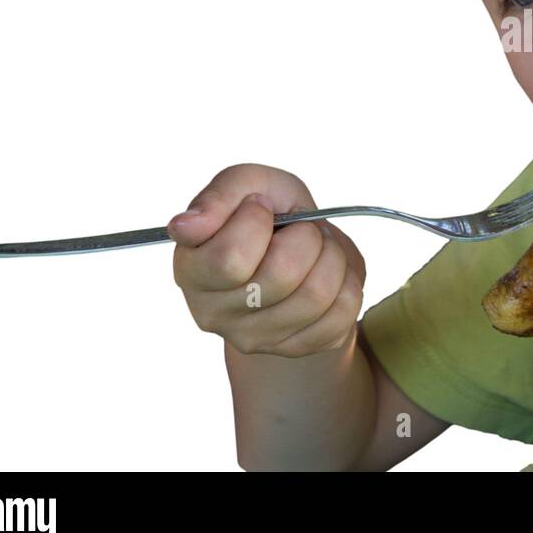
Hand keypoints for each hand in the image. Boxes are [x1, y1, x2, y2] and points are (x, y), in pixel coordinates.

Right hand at [169, 164, 366, 357]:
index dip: (257, 221)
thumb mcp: (250, 184)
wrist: (303, 251)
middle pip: (281, 274)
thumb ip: (220, 195)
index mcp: (191, 269)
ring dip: (331, 256)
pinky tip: (328, 274)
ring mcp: (255, 338)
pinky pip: (344, 311)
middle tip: (298, 229)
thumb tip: (185, 226)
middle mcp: (213, 313)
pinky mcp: (297, 348)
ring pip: (317, 294)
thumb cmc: (270, 214)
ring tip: (316, 249)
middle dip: (305, 236)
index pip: (230, 257)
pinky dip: (347, 280)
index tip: (260, 206)